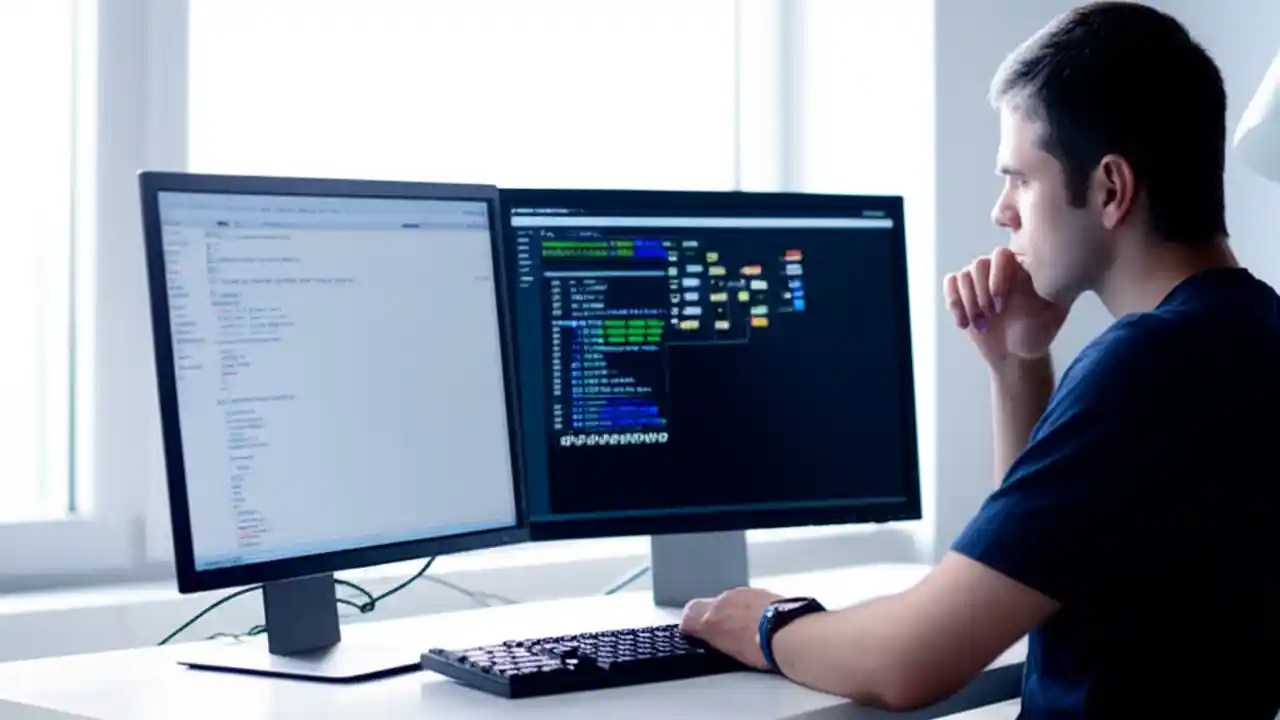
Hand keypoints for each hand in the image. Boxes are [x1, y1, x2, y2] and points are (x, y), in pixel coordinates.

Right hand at [679, 587, 783, 670]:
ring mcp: (744, 593)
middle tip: (729, 637)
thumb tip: (710, 637)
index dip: (691, 625)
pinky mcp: (762, 591)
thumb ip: (715, 640)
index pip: (688, 615)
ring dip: (738, 613)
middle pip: (711, 605)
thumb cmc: (762, 645)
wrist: (791, 632)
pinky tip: (765, 625)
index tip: (696, 634)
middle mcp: (724, 600)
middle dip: (718, 618)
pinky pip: (751, 599)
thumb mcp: (729, 653)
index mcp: (710, 617)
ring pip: (732, 600)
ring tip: (751, 634)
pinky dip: (754, 609)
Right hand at [943, 247, 1067, 369]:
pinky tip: (964, 324)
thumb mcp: (1053, 315)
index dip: (996, 277)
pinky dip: (954, 304)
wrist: (1015, 354)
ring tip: (980, 326)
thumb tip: (1054, 271)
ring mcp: (978, 280)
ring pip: (962, 276)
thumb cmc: (1037, 334)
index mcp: (1021, 268)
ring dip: (968, 304)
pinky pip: (950, 284)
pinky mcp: (963, 293)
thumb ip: (1053, 292)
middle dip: (980, 294)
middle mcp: (998, 270)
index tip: (1001, 306)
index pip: (1002, 255)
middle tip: (991, 317)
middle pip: (978, 264)